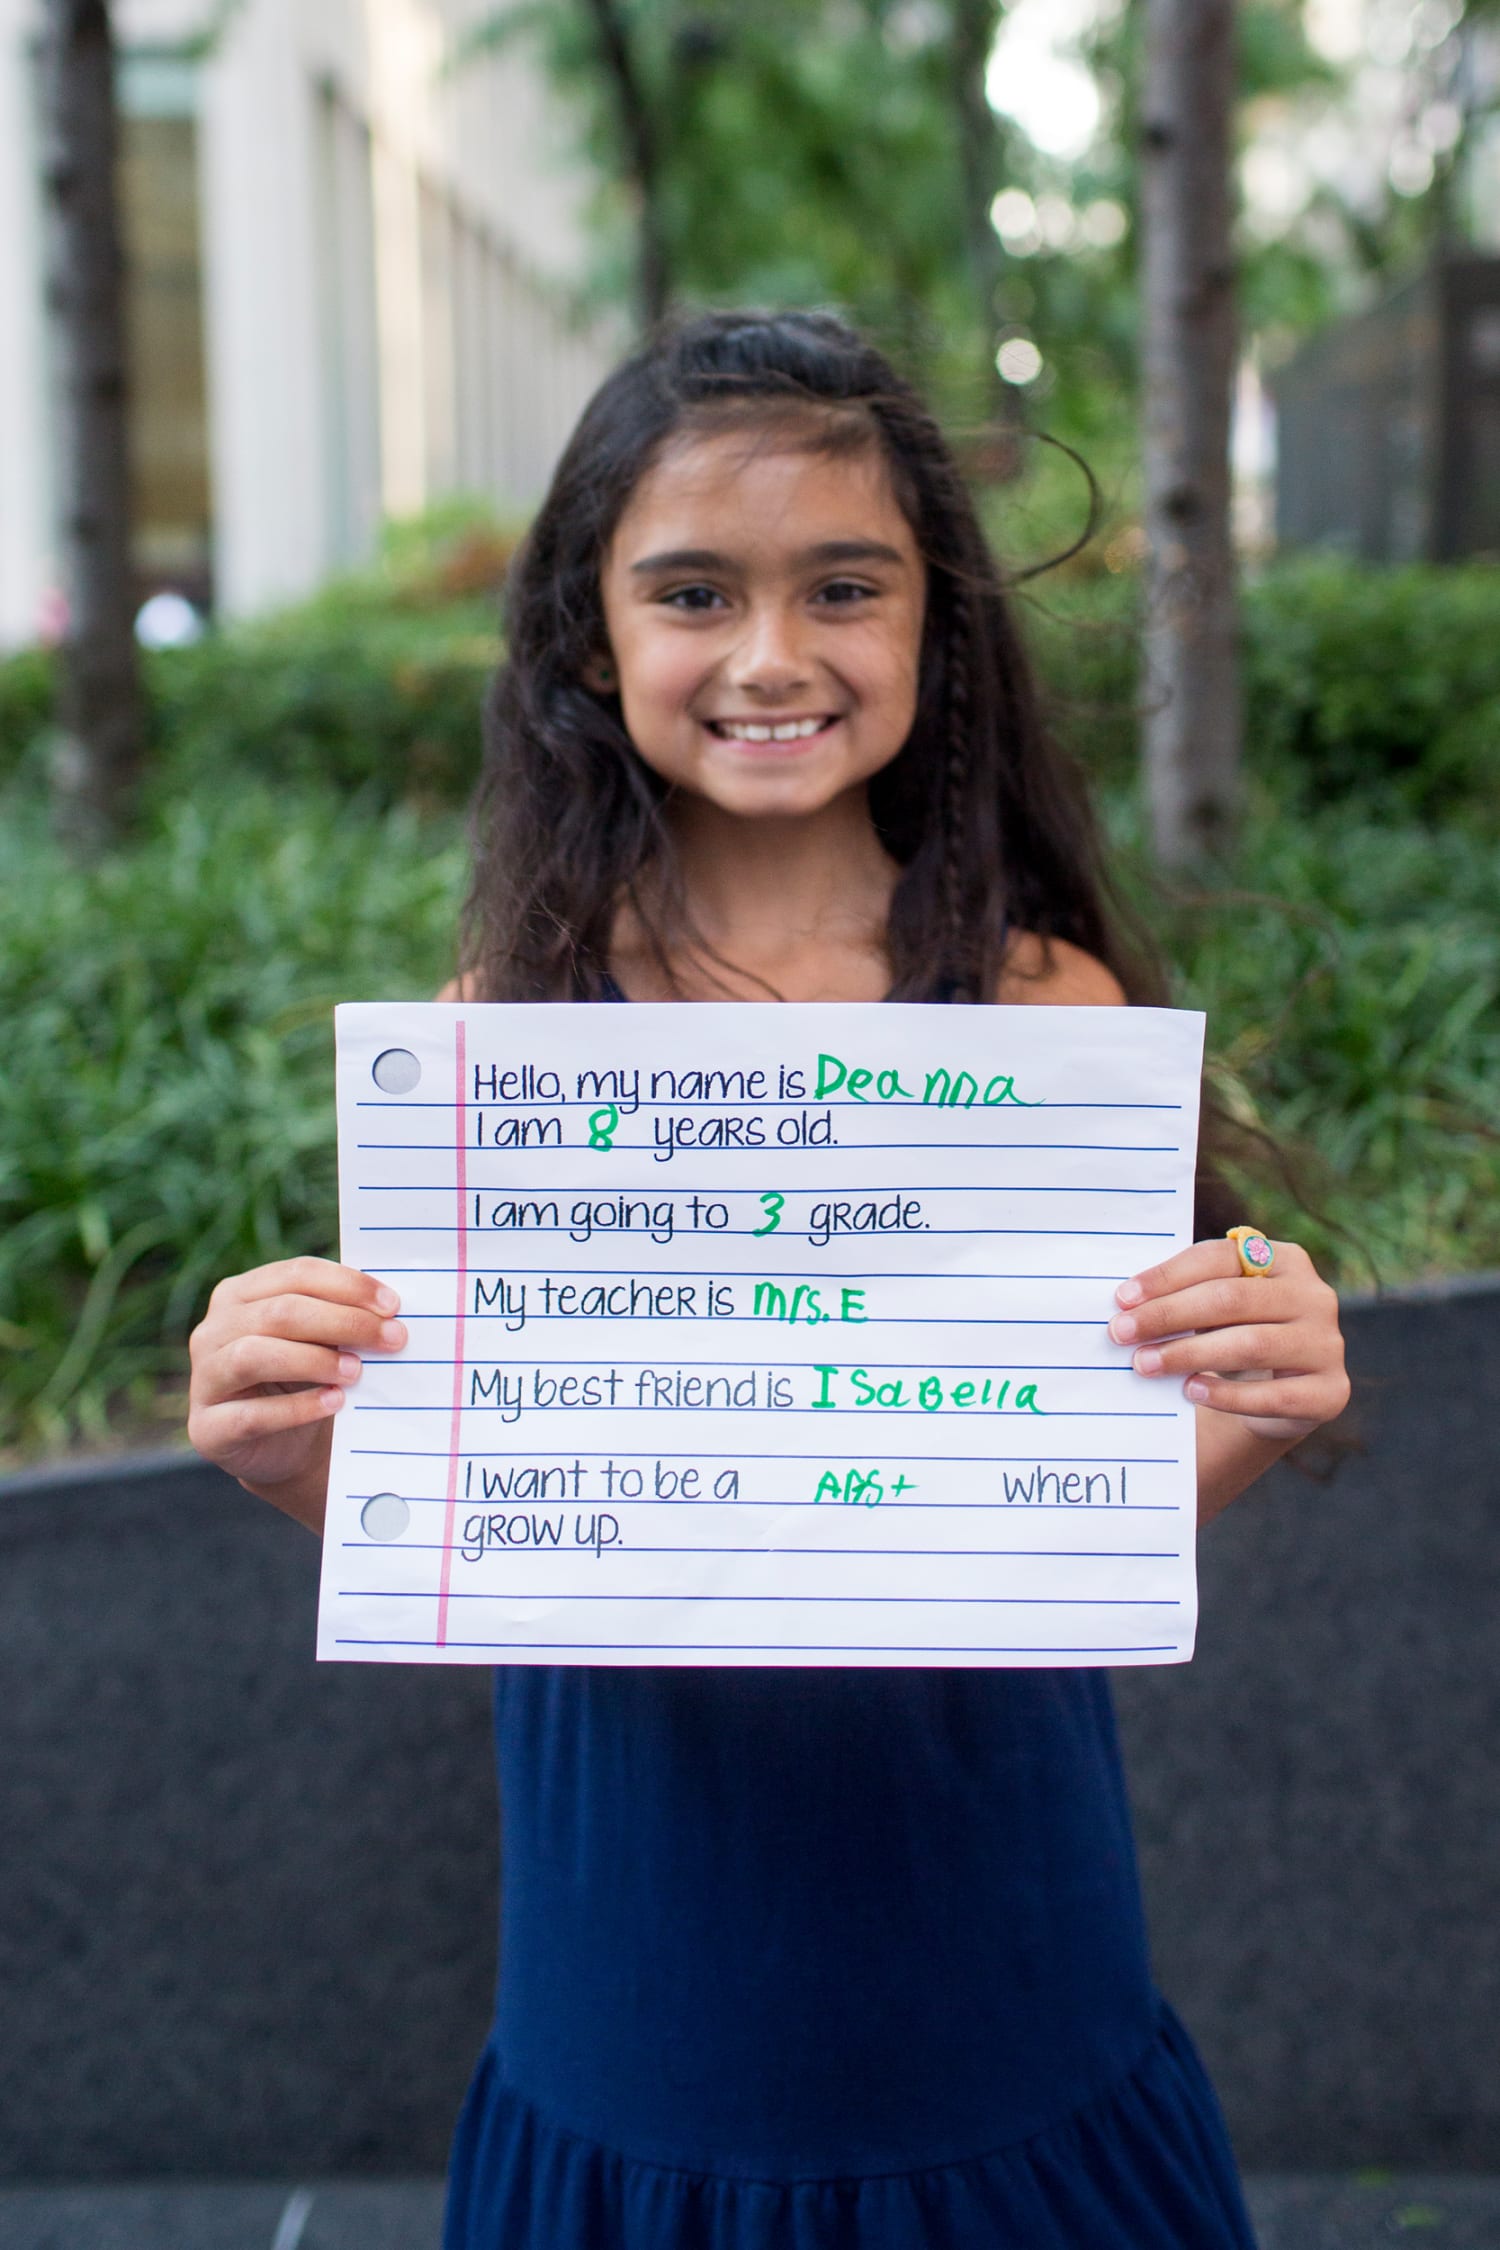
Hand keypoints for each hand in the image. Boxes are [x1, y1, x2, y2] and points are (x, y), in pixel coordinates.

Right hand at [187, 1257, 406, 1525]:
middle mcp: (212, 1331)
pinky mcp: (208, 1429)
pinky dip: (297, 1408)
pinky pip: (250, 1415)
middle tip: (392, 1338)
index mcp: (239, 1294)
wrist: (283, 1449)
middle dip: (343, 1322)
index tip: (392, 1305)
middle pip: (280, 1313)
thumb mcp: (319, 1342)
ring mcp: (204, 1380)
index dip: (347, 1285)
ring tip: (357, 1371)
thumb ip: (341, 1318)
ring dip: (313, 1360)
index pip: (295, 1274)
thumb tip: (391, 1309)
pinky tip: (335, 1402)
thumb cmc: (305, 1381)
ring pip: (254, 1355)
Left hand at [1108, 1238, 1348, 1442]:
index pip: (1219, 1258)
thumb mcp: (1219, 1308)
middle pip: (1231, 1299)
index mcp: (1284, 1259)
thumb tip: (1124, 1305)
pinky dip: (1226, 1395)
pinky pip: (1273, 1395)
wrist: (1283, 1396)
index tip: (1122, 1299)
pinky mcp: (1329, 1391)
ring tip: (1144, 1364)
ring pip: (1250, 1344)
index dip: (1167, 1277)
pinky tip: (1190, 1391)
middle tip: (1121, 1334)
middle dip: (1168, 1315)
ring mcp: (1326, 1344)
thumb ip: (1186, 1295)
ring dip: (1189, 1354)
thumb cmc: (1237, 1335)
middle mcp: (1314, 1296)